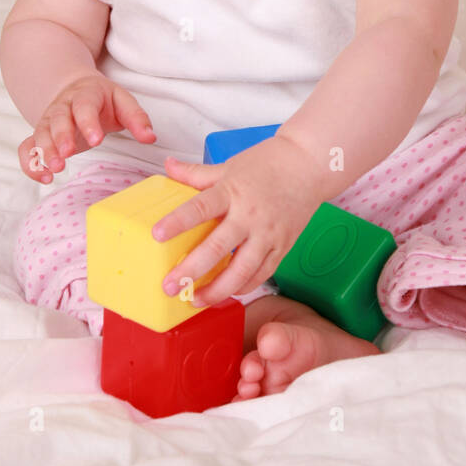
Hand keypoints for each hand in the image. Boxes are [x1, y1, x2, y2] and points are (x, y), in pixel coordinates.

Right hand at [18, 74, 155, 181]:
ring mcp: (48, 120)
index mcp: (85, 94)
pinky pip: (26, 148)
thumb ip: (137, 118)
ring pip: (40, 134)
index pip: (84, 107)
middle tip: (67, 155)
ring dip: (44, 152)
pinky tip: (44, 177)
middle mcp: (62, 106)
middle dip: (61, 137)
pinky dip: (30, 163)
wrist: (75, 88)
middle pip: (57, 120)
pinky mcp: (39, 135)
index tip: (97, 140)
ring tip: (54, 170)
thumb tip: (150, 137)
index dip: (89, 123)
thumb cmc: (103, 99)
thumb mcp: (123, 101)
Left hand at [152, 133, 323, 306]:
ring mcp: (268, 234)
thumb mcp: (229, 165)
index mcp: (232, 191)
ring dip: (217, 290)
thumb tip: (168, 166)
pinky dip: (243, 287)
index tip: (157, 235)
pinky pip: (261, 274)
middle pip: (217, 248)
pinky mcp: (283, 247)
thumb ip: (197, 173)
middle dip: (191, 270)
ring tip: (195, 301)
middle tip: (170, 287)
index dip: (178, 221)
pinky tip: (227, 294)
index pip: (200, 207)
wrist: (309, 165)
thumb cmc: (268, 164)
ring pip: (241, 270)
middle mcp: (250, 215)